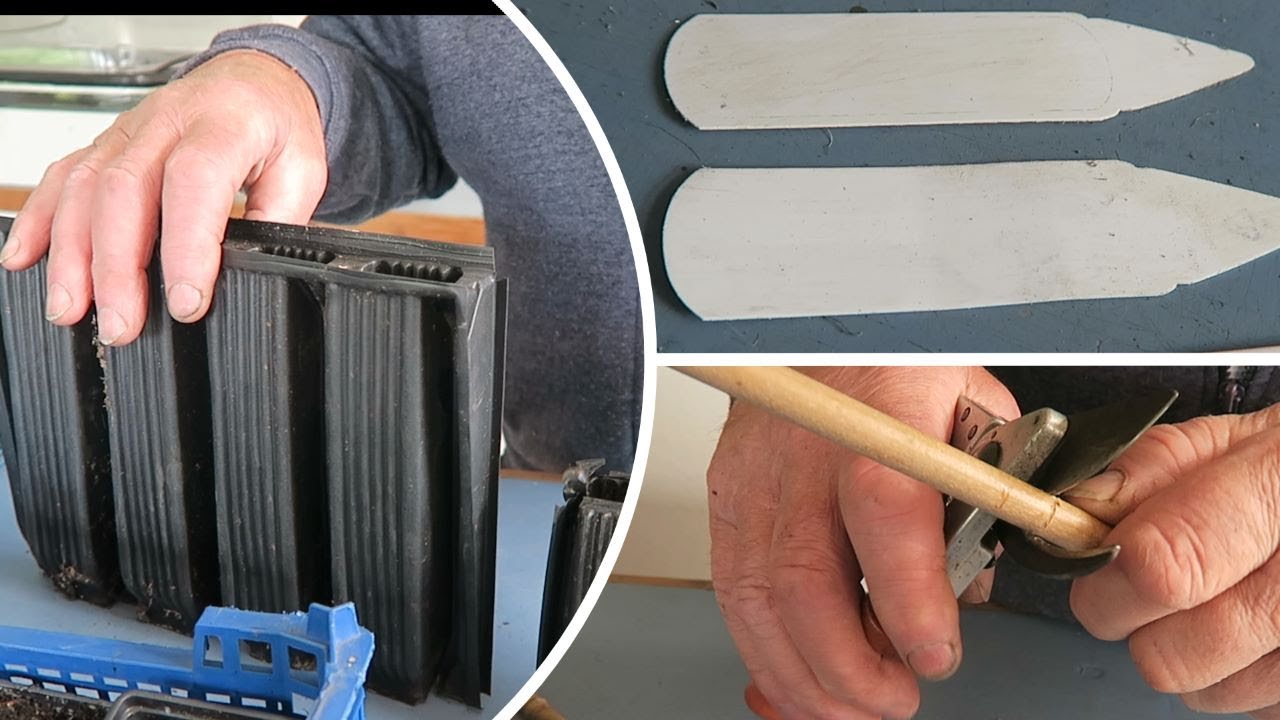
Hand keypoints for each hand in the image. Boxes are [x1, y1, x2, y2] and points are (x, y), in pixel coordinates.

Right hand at [0, 49, 325, 344]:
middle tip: (122, 324)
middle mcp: (167, 123)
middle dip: (116, 266)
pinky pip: (62, 177)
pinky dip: (40, 220)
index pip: (194, 182)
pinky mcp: (104, 144)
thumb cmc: (276, 124)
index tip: (186, 301)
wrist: (254, 79)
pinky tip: (26, 259)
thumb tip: (257, 273)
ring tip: (71, 309)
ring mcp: (128, 131)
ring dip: (71, 254)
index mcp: (224, 125)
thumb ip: (279, 221)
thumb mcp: (303, 170)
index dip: (185, 246)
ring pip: (84, 187)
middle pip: (124, 189)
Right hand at [707, 366, 1018, 718]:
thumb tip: (967, 587)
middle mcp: (808, 451)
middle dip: (849, 668)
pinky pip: (731, 587)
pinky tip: (793, 676)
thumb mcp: (973, 407)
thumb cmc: (897, 365)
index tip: (933, 654)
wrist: (820, 331)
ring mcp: (757, 475)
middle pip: (806, 580)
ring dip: (800, 674)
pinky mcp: (728, 494)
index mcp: (880, 418)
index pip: (887, 512)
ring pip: (757, 598)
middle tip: (892, 700)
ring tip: (845, 709)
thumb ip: (983, 497)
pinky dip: (760, 647)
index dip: (908, 598)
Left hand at [1066, 404, 1279, 717]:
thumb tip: (1081, 504)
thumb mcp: (1241, 438)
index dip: (1108, 570)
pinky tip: (1257, 628)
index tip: (1092, 553)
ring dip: (1187, 652)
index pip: (1164, 565)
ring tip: (1219, 596)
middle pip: (1169, 651)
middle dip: (1133, 618)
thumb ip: (1154, 465)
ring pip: (1203, 692)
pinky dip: (1239, 676)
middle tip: (1150, 580)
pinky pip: (1251, 708)